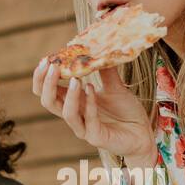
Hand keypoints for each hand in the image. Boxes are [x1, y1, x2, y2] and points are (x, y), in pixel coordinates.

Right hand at [32, 56, 154, 163]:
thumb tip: (99, 47)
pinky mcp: (96, 137)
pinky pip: (89, 120)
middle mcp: (75, 115)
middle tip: (52, 66)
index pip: (48, 90)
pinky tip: (92, 88)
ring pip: (66, 113)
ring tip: (75, 78)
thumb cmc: (126, 112)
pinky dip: (89, 103)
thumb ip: (106, 70)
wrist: (142, 133)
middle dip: (47, 83)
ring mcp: (84, 128)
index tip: (46, 60)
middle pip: (48, 102)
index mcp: (74, 102)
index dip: (42, 77)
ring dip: (68, 94)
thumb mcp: (115, 87)